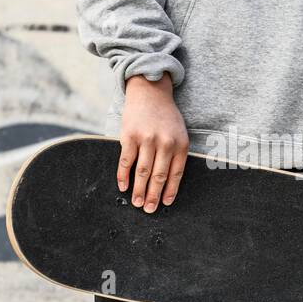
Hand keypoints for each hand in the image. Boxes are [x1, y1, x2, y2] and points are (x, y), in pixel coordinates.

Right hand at [118, 74, 188, 211]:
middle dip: (153, 196)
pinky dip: (123, 176)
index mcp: (180, 144)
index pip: (176, 174)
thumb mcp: (179, 132)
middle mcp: (165, 142)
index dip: (170, 191)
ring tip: (137, 203)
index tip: (165, 204)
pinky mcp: (129, 136)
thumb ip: (176, 154)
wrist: (150, 91)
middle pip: (159, 176)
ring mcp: (146, 139)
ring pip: (143, 172)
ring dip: (139, 190)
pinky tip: (123, 186)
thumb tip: (168, 182)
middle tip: (149, 210)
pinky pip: (126, 161)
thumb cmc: (165, 116)